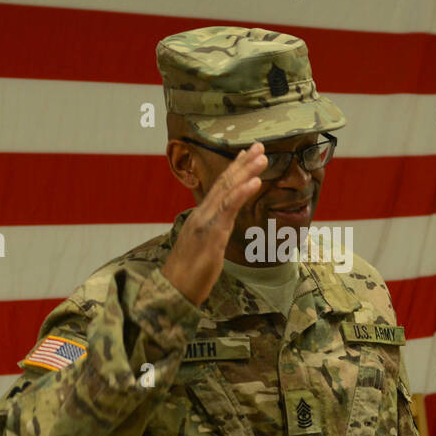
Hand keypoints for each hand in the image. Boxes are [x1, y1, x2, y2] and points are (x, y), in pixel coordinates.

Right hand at [162, 142, 266, 304]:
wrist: (174, 290)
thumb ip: (213, 233)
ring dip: (246, 172)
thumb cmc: (189, 273)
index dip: (235, 170)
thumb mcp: (205, 248)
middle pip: (225, 183)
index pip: (220, 188)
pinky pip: (228, 209)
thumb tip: (221, 228)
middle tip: (259, 146)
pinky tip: (254, 181)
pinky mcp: (211, 234)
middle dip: (243, 163)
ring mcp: (206, 222)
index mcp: (202, 217)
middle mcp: (202, 214)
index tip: (247, 154)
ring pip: (227, 191)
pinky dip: (241, 193)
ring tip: (261, 157)